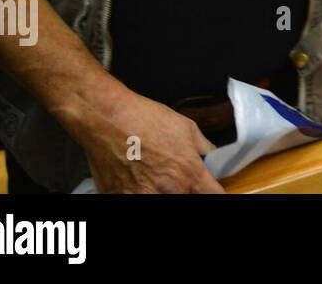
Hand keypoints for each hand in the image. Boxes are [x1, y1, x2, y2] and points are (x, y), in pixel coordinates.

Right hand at [73, 84, 224, 193]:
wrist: (108, 119)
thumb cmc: (146, 119)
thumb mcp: (186, 127)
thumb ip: (203, 146)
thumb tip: (210, 154)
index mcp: (189, 173)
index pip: (214, 195)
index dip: (212, 190)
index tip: (208, 187)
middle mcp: (169, 190)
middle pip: (187, 199)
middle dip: (186, 190)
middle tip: (175, 177)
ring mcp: (143, 197)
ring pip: (162, 201)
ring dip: (162, 192)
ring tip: (152, 176)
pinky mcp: (120, 198)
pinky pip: (135, 200)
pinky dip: (139, 192)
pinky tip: (135, 179)